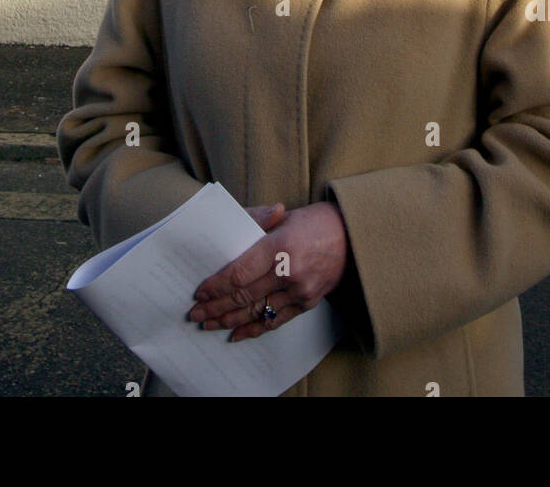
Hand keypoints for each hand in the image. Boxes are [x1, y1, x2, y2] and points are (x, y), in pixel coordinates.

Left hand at [188, 201, 348, 341]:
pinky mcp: (306, 304)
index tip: (200, 293)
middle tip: (196, 314)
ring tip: (209, 324)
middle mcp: (289, 272)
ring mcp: (299, 291)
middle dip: (216, 306)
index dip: (217, 286)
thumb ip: (257, 223)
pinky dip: (254, 329)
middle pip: (244, 295)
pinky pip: (275, 321)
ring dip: (229, 320)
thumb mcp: (285, 216)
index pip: (240, 272)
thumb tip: (230, 231)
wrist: (353, 239)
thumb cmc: (314, 223)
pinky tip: (236, 334)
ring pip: (256, 311)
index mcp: (280, 246)